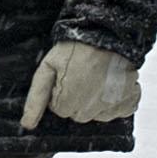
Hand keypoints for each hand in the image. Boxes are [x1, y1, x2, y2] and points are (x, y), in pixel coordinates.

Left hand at [21, 39, 141, 130]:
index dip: (61, 93)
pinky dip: (117, 102)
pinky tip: (112, 84)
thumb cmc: (75, 49)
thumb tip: (27, 124)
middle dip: (77, 99)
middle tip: (81, 75)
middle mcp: (90, 108)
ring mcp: (111, 105)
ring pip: (98, 115)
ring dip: (96, 102)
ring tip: (96, 78)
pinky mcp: (129, 99)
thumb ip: (36, 98)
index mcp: (68, 102)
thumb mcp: (48, 68)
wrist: (106, 32)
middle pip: (79, 115)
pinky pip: (121, 112)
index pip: (60, 111)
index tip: (66, 77)